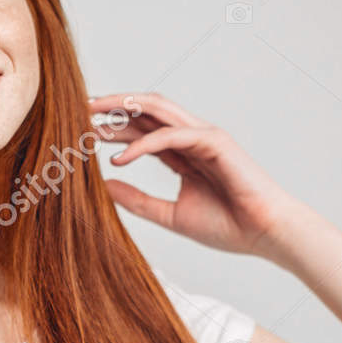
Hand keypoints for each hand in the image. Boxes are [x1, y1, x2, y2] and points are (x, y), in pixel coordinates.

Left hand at [88, 92, 297, 257]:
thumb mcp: (170, 215)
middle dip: (111, 108)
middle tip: (75, 111)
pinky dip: (142, 144)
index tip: (79, 132)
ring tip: (91, 115)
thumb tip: (102, 186)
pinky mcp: (215, 142)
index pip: (141, 130)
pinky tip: (118, 158)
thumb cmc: (228, 227)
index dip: (111, 128)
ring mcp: (204, 136)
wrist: (266, 234)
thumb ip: (137, 201)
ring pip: (157, 109)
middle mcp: (191, 138)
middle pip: (144, 111)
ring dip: (123, 108)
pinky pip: (170, 136)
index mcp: (183, 152)